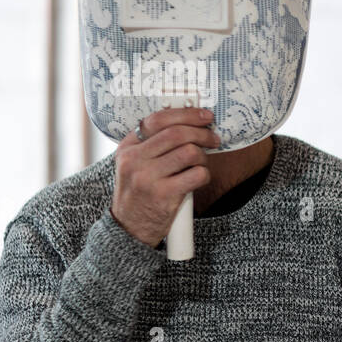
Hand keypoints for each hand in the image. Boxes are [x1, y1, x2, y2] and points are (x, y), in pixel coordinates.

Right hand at [111, 107, 218, 247]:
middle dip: (202, 133)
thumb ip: (153, 144)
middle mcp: (134, 160)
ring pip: (190, 152)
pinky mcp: (164, 195)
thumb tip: (188, 122)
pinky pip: (197, 174)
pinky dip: (204, 174)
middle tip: (213, 139)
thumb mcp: (134, 164)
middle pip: (177, 133)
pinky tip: (198, 178)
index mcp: (128, 147)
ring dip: (203, 156)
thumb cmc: (139, 193)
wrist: (130, 228)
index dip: (186, 114)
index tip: (204, 116)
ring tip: (201, 163)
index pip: (158, 119)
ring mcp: (148, 177)